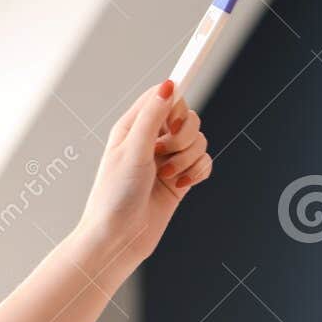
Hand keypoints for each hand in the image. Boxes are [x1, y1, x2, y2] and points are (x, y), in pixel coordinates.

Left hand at [74, 80, 212, 273]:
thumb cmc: (116, 194)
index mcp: (134, 125)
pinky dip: (198, 174)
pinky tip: (181, 185)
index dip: (176, 106)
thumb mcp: (133, 150)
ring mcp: (169, 159)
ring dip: (189, 160)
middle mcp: (153, 139)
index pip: (165, 97)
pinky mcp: (183, 177)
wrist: (121, 236)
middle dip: (185, 138)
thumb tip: (169, 85)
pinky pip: (206, 163)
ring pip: (200, 142)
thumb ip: (153, 116)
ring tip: (168, 175)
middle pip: (189, 119)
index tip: (175, 123)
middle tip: (166, 154)